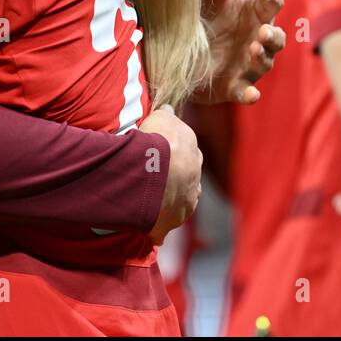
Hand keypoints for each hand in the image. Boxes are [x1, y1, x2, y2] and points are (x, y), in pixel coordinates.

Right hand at [139, 106, 202, 242]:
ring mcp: (184, 205)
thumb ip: (166, 116)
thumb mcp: (162, 118)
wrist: (153, 171)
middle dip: (175, 181)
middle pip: (186, 182)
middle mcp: (194, 182)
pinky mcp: (170, 223)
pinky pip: (161, 229)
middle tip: (156, 181)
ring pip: (177, 206)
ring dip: (166, 205)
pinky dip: (155, 230)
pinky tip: (146, 230)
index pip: (188, 155)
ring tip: (149, 204)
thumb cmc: (157, 141)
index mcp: (194, 156)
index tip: (164, 156)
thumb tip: (168, 110)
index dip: (175, 155)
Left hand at [194, 0, 285, 105]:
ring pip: (266, 63)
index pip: (272, 4)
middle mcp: (255, 38)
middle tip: (263, 30)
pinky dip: (250, 95)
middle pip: (276, 37)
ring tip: (255, 49)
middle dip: (274, 35)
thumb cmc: (199, 12)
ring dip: (264, 57)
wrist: (173, 46)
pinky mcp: (233, 86)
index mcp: (252, 12)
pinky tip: (252, 95)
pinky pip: (246, 92)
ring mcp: (246, 64)